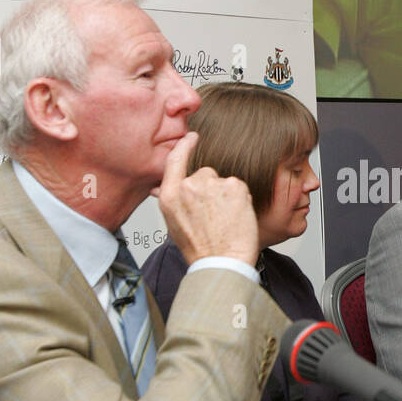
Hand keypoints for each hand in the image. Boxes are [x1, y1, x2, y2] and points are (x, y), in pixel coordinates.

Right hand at [158, 132, 258, 265]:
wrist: (222, 262)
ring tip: (225, 220)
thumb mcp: (174, 224)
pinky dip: (241, 199)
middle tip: (216, 215)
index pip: (176, 159)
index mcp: (171, 195)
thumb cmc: (200, 249)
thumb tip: (160, 188)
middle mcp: (189, 186)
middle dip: (212, 189)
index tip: (192, 138)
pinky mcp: (234, 186)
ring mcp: (212, 184)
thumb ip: (172, 200)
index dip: (185, 146)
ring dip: (227, 195)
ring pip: (224, 181)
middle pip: (205, 173)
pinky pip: (239, 186)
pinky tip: (236, 217)